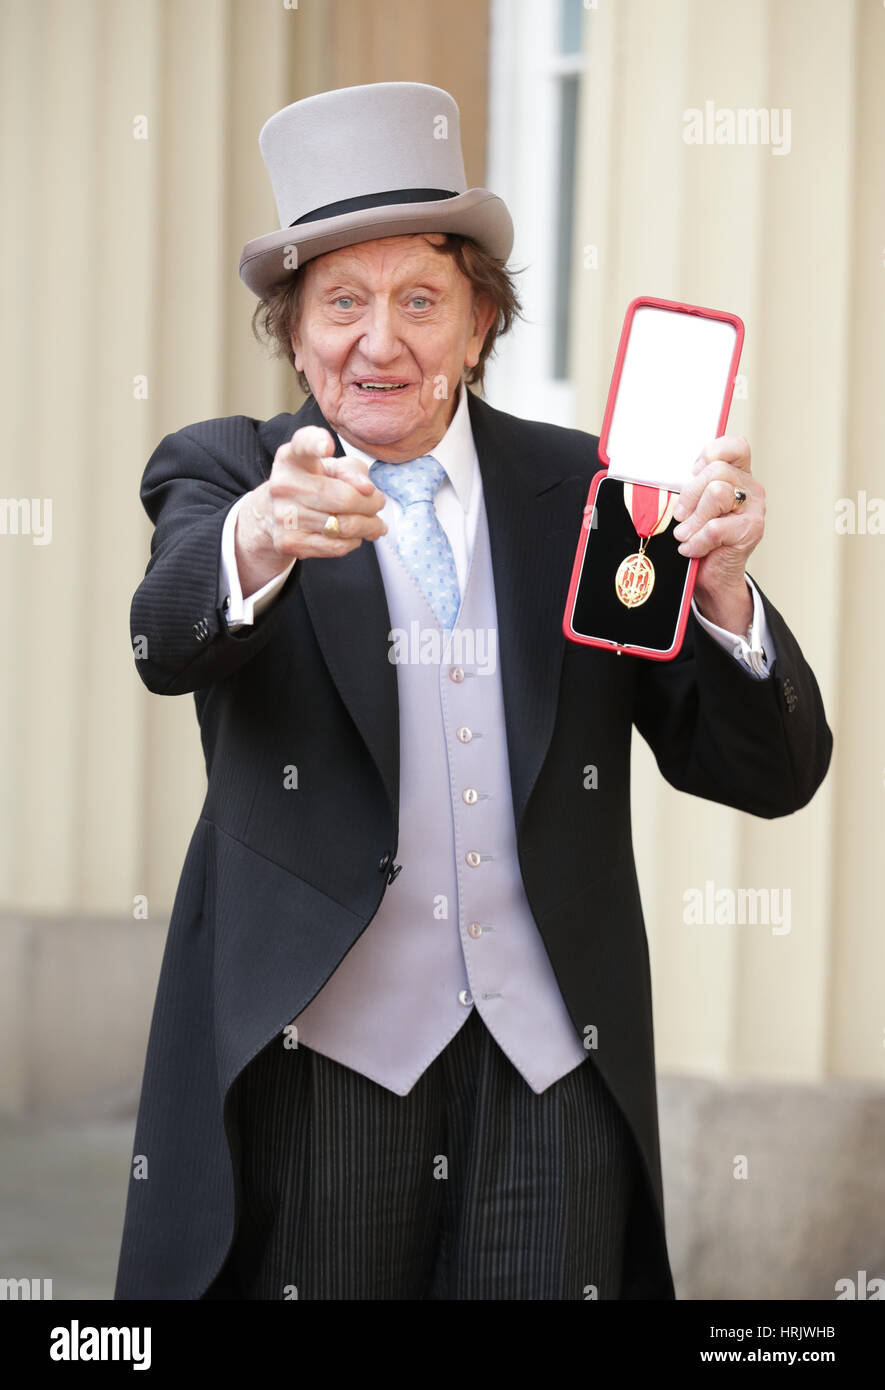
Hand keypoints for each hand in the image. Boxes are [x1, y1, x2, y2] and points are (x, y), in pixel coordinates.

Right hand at [235, 426, 386, 595]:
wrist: (274, 513)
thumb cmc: (311, 484)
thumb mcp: (330, 467)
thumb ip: (352, 470)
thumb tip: (367, 489)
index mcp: (292, 458)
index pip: (302, 445)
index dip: (316, 444)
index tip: (327, 446)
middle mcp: (283, 484)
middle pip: (344, 497)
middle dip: (371, 503)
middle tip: (379, 503)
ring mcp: (283, 516)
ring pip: (344, 526)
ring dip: (368, 526)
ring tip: (374, 523)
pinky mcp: (288, 542)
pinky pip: (336, 546)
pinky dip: (353, 542)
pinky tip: (354, 535)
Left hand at [671, 434, 764, 631]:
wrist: (712, 578)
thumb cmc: (698, 539)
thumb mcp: (690, 507)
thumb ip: (687, 488)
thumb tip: (663, 482)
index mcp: (737, 475)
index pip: (734, 446)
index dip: (710, 454)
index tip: (692, 474)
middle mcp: (750, 488)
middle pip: (716, 470)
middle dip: (690, 495)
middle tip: (680, 517)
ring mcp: (754, 508)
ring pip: (717, 493)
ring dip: (694, 518)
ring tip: (685, 534)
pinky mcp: (751, 530)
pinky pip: (716, 527)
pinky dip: (697, 540)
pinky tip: (691, 549)